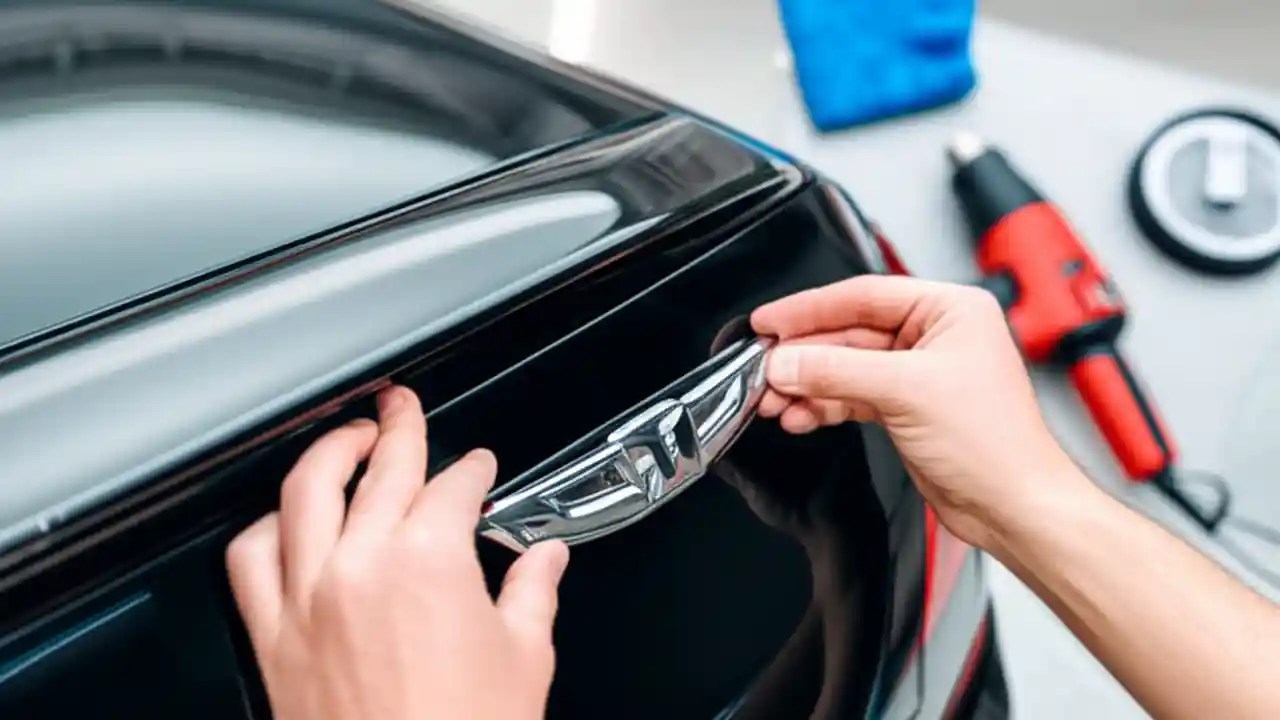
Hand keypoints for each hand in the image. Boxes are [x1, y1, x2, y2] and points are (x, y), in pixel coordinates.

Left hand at [225, 386, 569, 719]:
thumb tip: (545, 561)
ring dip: (329, 451)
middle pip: (381, 467)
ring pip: (306, 491)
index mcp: (431, 562)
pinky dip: (266, 525)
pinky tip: (285, 516)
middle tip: (406, 406)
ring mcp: (309, 597)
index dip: (473, 469)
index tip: (480, 467)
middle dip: (402, 425)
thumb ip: (532, 593)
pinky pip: (251, 558)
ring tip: (348, 437)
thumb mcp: (523, 659)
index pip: (454, 485)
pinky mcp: (273, 636)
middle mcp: (361, 565)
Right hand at [751, 275, 1081, 550]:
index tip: (768, 321)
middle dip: (803, 354)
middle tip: (763, 367)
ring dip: (806, 384)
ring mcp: (917, 373)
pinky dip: (821, 406)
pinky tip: (798, 415)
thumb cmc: (996, 444)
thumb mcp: (906, 391)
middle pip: (848, 332)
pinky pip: (849, 396)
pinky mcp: (904, 407)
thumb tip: (786, 361)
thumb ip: (837, 372)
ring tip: (772, 398)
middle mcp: (934, 335)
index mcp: (950, 309)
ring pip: (843, 367)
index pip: (863, 295)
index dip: (809, 308)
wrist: (1012, 506)